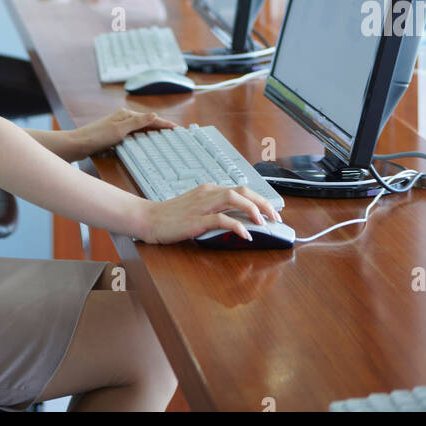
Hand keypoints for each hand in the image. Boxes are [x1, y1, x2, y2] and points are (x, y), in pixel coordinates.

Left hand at [72, 107, 178, 160]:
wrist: (78, 144)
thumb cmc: (97, 136)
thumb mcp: (119, 129)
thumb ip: (137, 122)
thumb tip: (153, 114)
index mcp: (125, 115)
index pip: (149, 119)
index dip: (163, 123)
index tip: (176, 128)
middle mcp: (122, 118)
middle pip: (146, 122)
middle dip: (159, 125)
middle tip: (173, 131)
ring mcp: (118, 126)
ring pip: (139, 128)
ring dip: (151, 130)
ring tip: (163, 135)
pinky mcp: (114, 134)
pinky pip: (133, 134)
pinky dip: (141, 136)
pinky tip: (143, 141)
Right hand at [139, 183, 282, 244]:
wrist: (149, 219)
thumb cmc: (171, 217)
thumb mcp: (197, 209)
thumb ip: (215, 210)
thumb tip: (238, 221)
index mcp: (210, 190)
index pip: (241, 190)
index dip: (260, 199)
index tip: (272, 211)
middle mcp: (208, 193)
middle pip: (242, 191)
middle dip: (263, 203)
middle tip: (276, 217)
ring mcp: (202, 205)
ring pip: (234, 199)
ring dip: (254, 210)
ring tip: (265, 223)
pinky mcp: (196, 219)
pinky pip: (221, 219)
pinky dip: (237, 225)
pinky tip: (246, 235)